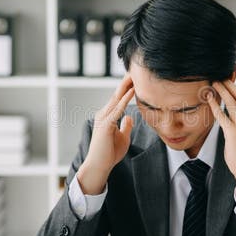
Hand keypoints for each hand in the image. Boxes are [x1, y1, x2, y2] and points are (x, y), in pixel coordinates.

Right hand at [77, 75, 134, 194]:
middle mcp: (104, 114)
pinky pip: (117, 109)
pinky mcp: (105, 125)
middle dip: (126, 82)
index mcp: (107, 116)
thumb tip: (130, 117)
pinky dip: (125, 100)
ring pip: (116, 98)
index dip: (126, 88)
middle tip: (135, 69)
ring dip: (126, 87)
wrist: (99, 166)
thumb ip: (125, 126)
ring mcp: (103, 118)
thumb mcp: (122, 138)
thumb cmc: (109, 154)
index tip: (135, 78)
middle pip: (116, 94)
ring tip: (134, 75)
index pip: (118, 98)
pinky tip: (132, 91)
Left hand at [206, 80, 235, 198]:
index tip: (225, 79)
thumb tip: (227, 116)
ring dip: (222, 91)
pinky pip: (223, 116)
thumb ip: (235, 123)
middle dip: (229, 84)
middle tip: (219, 76)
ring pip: (232, 103)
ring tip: (213, 83)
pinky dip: (215, 106)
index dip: (234, 87)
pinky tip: (208, 100)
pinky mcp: (233, 133)